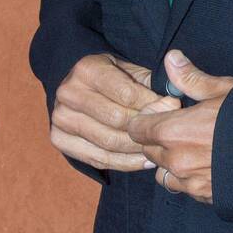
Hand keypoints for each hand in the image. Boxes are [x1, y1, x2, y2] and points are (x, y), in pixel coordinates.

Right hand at [51, 53, 180, 173]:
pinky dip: (125, 163)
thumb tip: (173, 102)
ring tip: (159, 148)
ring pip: (108, 142)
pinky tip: (143, 160)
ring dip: (138, 149)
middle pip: (117, 120)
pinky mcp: (59, 139)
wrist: (80, 89)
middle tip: (167, 133)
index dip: (153, 104)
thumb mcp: (130, 70)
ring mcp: (60, 117)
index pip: (126, 93)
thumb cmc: (113, 79)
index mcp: (87, 69)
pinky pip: (98, 159)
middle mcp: (69, 92)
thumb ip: (151, 83)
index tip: (172, 109)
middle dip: (146, 128)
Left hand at [126, 49, 232, 203]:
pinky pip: (185, 189)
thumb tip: (171, 59)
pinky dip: (189, 179)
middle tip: (183, 128)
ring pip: (164, 174)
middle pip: (149, 151)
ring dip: (172, 163)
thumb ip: (190, 78)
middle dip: (159, 139)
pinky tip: (209, 166)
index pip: (137, 129)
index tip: (166, 112)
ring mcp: (191, 183)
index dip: (147, 118)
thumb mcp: (223, 89)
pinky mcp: (207, 198)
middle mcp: (176, 161)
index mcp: (172, 132)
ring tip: (194, 150)